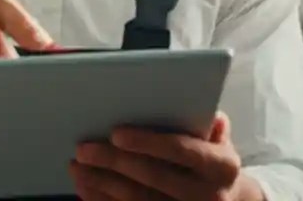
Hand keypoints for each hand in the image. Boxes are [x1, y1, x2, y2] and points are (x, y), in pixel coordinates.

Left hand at [72, 113, 261, 200]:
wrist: (225, 200)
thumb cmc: (212, 158)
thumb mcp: (219, 138)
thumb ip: (208, 122)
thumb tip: (203, 110)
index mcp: (221, 166)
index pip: (182, 151)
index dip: (148, 142)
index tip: (116, 133)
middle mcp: (208, 195)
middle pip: (153, 177)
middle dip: (114, 162)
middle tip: (84, 148)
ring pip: (137, 200)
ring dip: (102, 183)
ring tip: (76, 166)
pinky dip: (103, 200)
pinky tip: (85, 186)